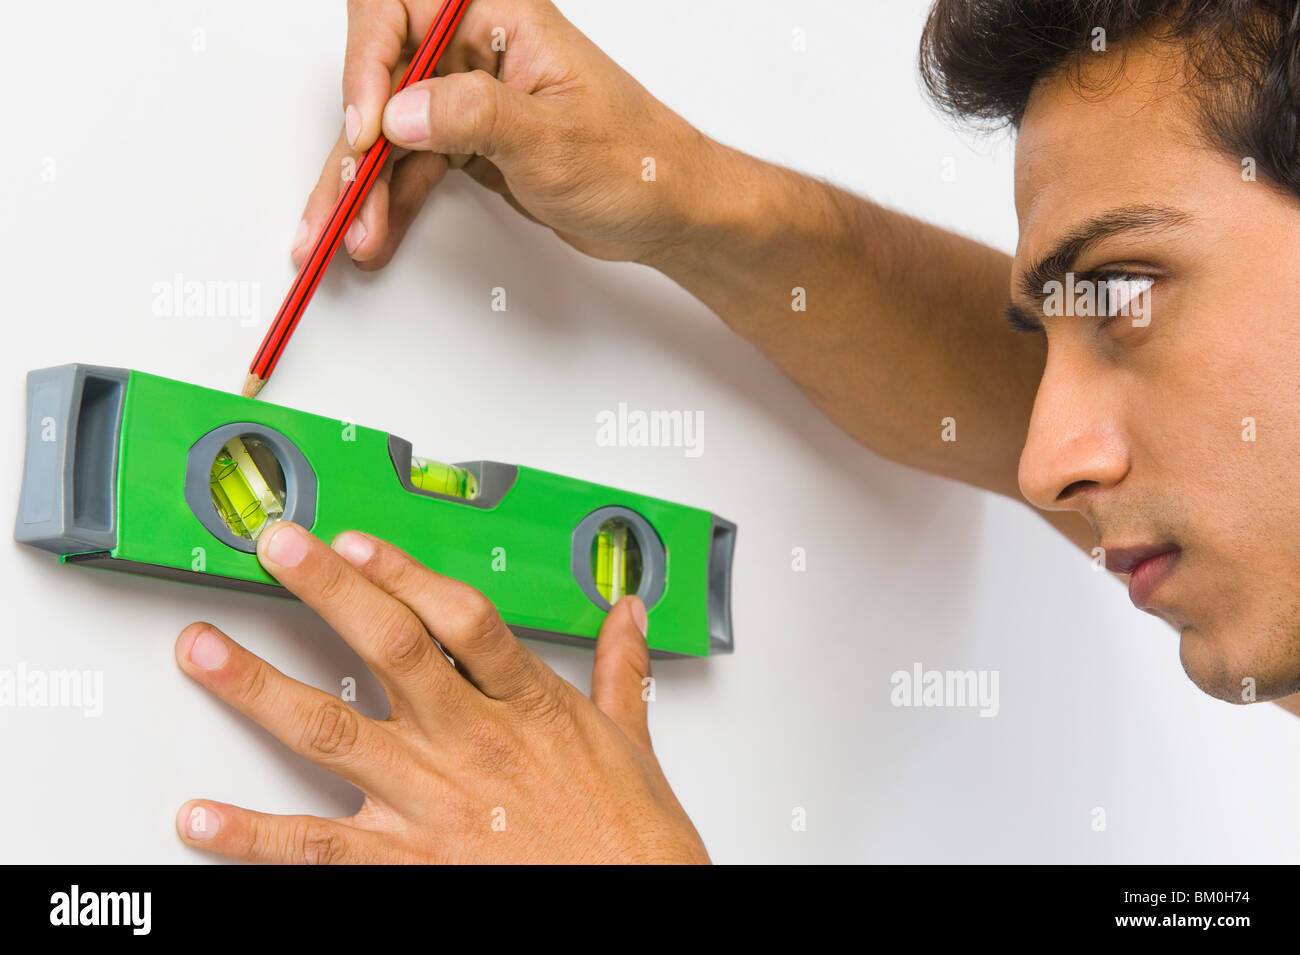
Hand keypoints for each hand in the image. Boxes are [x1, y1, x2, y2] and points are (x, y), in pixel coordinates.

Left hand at [173, 521, 709, 863]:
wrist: (633, 905)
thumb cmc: (630, 833)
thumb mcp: (630, 737)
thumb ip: (621, 668)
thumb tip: (628, 616)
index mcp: (524, 702)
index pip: (457, 616)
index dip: (402, 570)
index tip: (357, 539)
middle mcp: (468, 741)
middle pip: (388, 647)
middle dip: (326, 590)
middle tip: (277, 547)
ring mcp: (430, 802)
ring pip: (331, 732)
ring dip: (260, 688)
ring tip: (205, 650)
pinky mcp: (406, 863)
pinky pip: (318, 848)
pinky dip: (254, 835)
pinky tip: (202, 817)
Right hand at [293, 0, 727, 270]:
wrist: (669, 212)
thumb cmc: (637, 162)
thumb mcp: (553, 139)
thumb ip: (473, 116)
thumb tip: (399, 110)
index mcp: (498, 17)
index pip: (398, 15)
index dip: (367, 69)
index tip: (368, 132)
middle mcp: (476, 50)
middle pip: (381, 82)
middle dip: (352, 149)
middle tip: (338, 205)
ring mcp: (470, 99)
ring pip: (389, 136)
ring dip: (362, 191)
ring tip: (343, 240)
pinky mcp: (470, 144)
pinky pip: (412, 169)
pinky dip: (390, 204)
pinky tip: (370, 235)